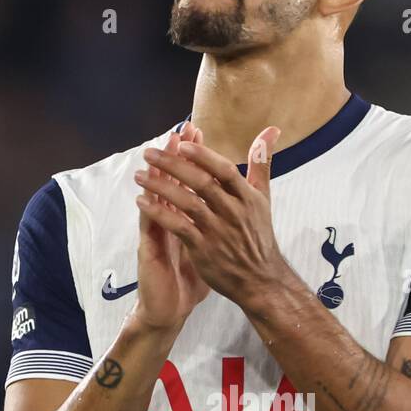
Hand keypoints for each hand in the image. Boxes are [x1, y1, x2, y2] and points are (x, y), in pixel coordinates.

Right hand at [133, 123, 210, 330]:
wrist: (170, 308)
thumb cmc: (188, 278)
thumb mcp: (207, 248)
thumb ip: (218, 224)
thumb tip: (233, 206)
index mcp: (185, 217)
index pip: (188, 180)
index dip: (194, 157)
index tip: (198, 133)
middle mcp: (169, 219)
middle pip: (171, 182)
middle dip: (176, 156)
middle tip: (179, 130)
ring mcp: (157, 233)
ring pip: (156, 199)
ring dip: (159, 176)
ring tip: (159, 152)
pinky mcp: (149, 250)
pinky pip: (149, 228)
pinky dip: (148, 212)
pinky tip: (145, 197)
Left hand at [133, 126, 291, 309]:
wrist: (260, 280)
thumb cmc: (259, 236)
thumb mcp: (264, 198)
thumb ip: (261, 164)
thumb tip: (270, 130)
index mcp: (247, 198)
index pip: (224, 170)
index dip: (203, 155)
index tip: (182, 143)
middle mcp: (233, 213)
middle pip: (201, 183)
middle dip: (173, 165)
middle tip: (149, 153)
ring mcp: (218, 232)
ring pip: (186, 203)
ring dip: (160, 187)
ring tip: (139, 175)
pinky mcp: (203, 250)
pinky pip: (178, 227)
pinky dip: (159, 213)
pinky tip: (142, 202)